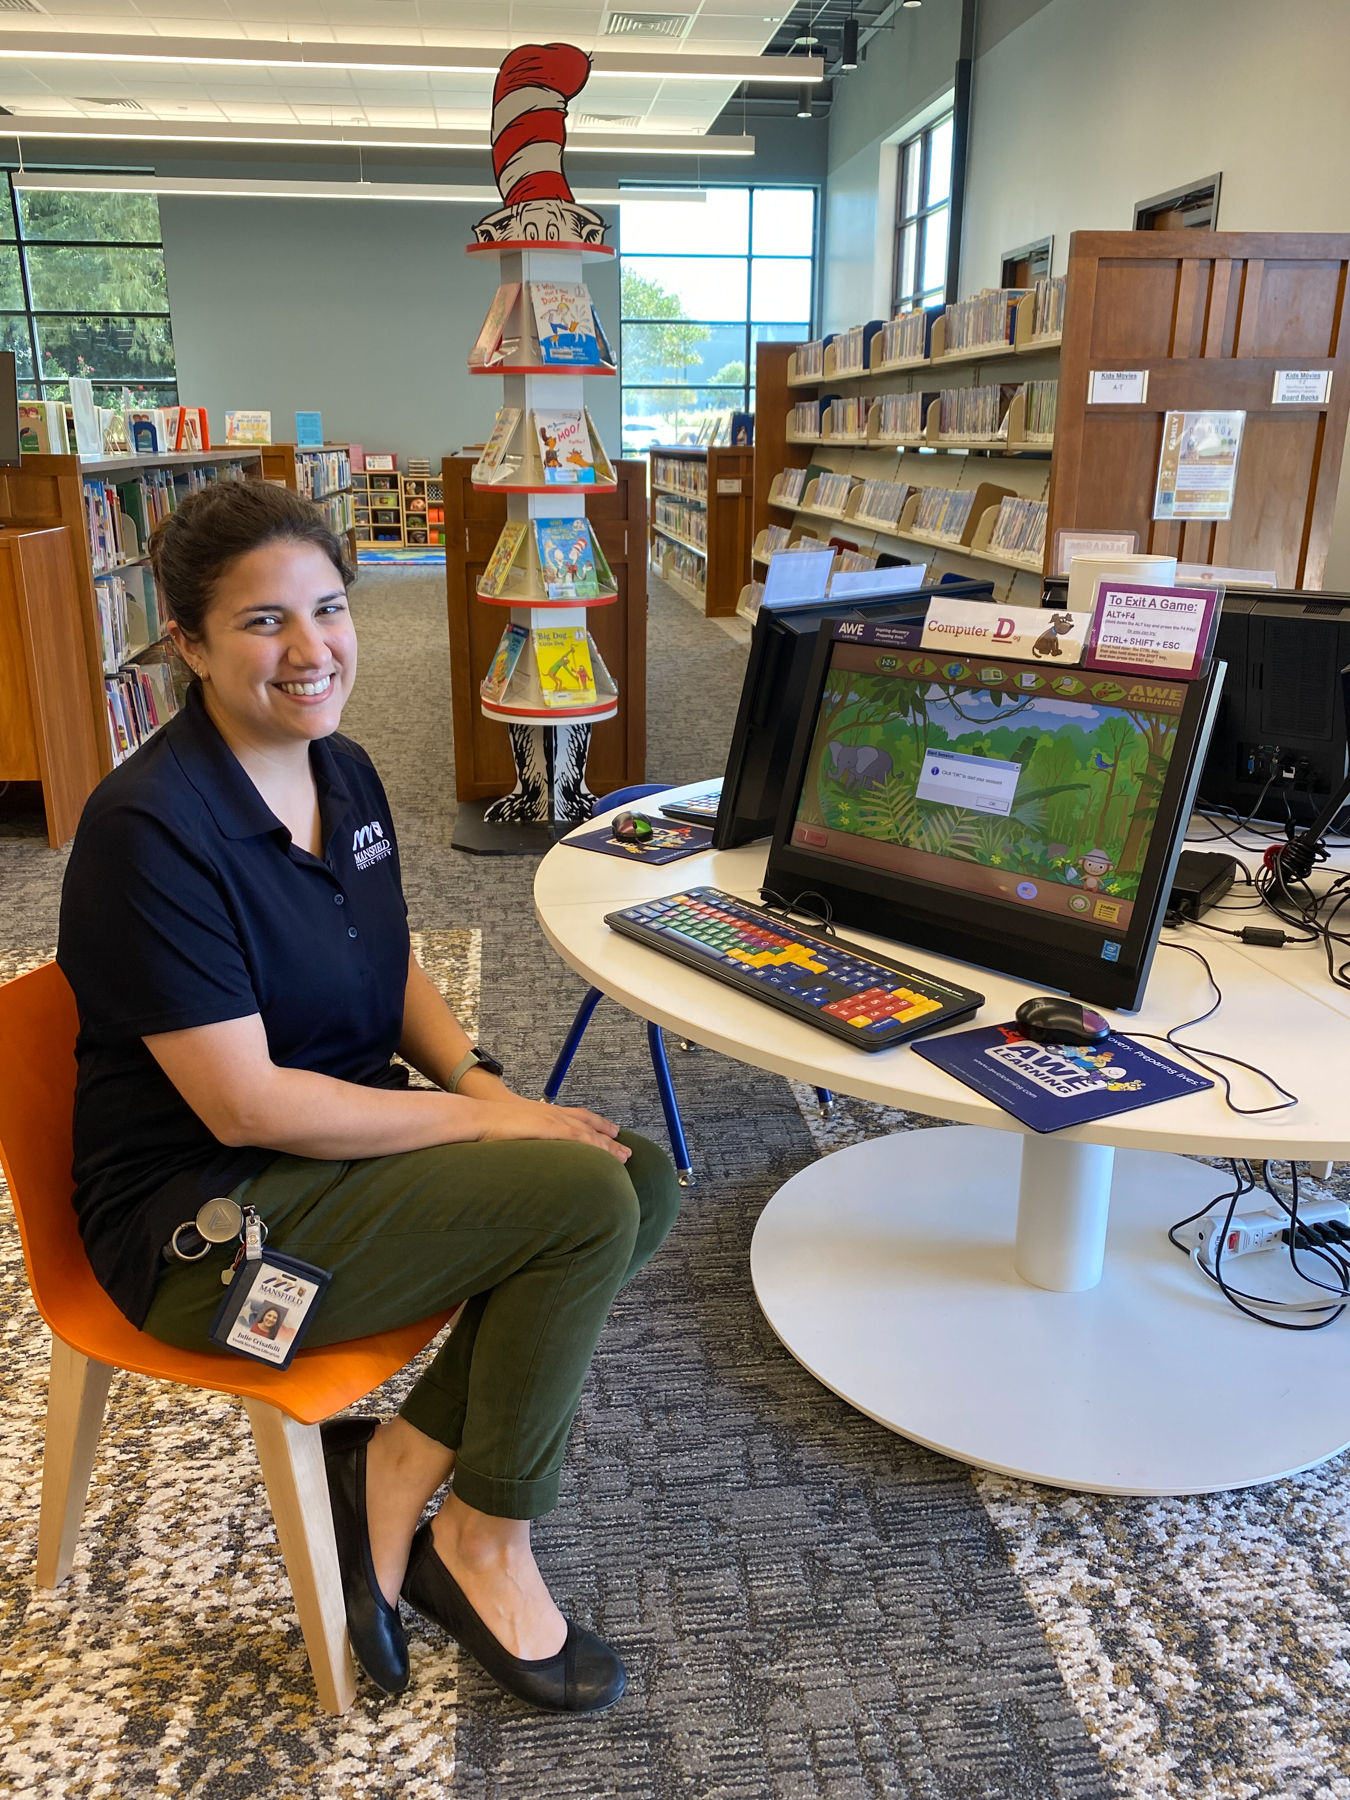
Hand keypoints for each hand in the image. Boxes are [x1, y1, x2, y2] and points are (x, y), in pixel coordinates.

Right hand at [473, 1094, 630, 1162]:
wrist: (476, 1118)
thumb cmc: (488, 1126)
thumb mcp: (512, 1132)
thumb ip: (525, 1141)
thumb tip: (528, 1152)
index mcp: (545, 1113)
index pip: (578, 1116)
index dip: (597, 1124)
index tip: (613, 1131)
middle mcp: (552, 1114)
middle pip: (588, 1125)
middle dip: (608, 1138)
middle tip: (626, 1150)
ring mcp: (551, 1120)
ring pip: (588, 1133)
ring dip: (607, 1146)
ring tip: (624, 1157)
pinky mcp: (549, 1129)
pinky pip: (577, 1139)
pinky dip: (594, 1147)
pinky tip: (605, 1157)